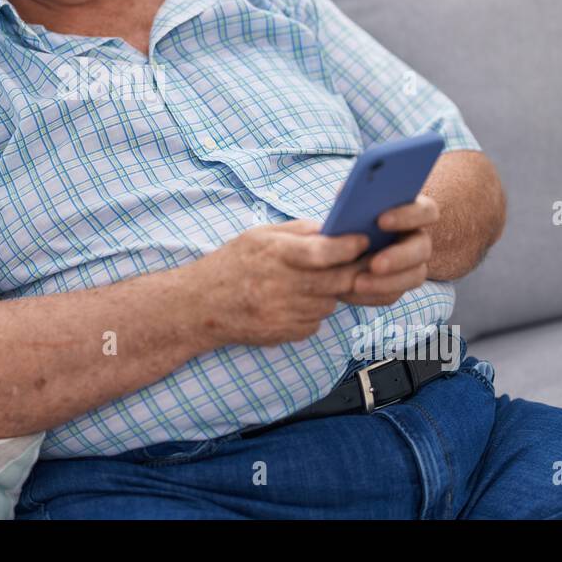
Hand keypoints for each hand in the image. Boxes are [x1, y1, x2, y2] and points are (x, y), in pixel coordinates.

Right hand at [195, 219, 371, 347]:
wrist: (199, 305)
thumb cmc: (231, 265)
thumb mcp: (259, 235)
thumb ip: (298, 231)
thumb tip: (334, 228)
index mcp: (274, 253)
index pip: (323, 252)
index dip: (349, 247)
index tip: (362, 241)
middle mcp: (279, 284)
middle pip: (336, 280)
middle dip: (350, 271)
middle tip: (355, 263)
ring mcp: (281, 312)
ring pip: (329, 303)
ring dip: (329, 293)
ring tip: (308, 284)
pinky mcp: (282, 333)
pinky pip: (315, 323)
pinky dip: (312, 313)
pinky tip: (294, 303)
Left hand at [335, 194, 438, 305]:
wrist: (339, 248)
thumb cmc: (348, 217)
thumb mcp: (348, 206)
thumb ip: (352, 199)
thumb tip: (346, 194)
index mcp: (412, 212)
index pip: (426, 211)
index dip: (408, 215)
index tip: (381, 221)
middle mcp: (418, 239)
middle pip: (423, 248)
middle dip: (399, 257)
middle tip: (375, 264)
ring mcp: (412, 265)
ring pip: (414, 276)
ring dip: (387, 282)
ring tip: (357, 283)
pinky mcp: (398, 286)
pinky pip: (393, 294)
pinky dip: (372, 294)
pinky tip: (351, 291)